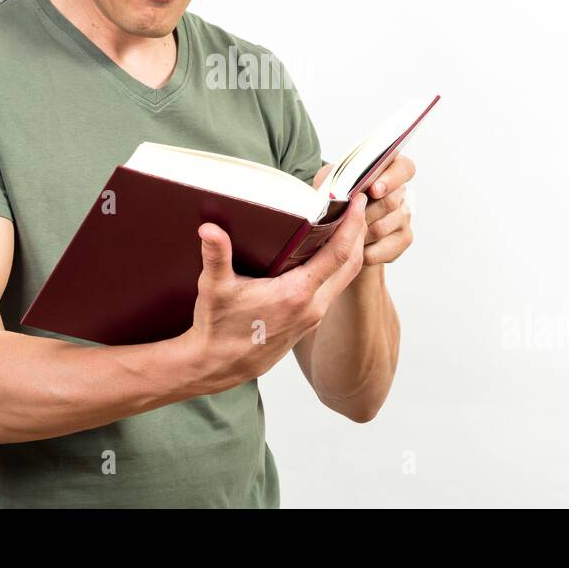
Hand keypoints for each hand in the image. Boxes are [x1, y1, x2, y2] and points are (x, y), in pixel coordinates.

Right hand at [182, 192, 368, 392]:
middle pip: (352, 265)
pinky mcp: (307, 323)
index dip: (353, 225)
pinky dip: (338, 268)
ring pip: (344, 280)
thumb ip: (216, 255)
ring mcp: (312, 317)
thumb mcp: (214, 288)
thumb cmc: (217, 328)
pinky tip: (327, 254)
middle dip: (359, 232)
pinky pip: (333, 290)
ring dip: (351, 251)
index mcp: (297, 294)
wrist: (217, 367)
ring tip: (347, 224)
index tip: (358, 200)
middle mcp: (312, 307)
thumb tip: (208, 228)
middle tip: (359, 204)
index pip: (339, 254)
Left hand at [334, 153, 415, 266]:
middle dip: (364, 212)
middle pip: (390, 202)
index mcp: (389, 170)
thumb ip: (337, 182)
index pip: (404, 168)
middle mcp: (400, 193)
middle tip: (346, 216)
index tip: (374, 190)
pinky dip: (362, 251)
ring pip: (382, 227)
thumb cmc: (336, 198)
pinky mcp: (403, 239)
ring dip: (358, 233)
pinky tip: (351, 247)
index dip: (391, 179)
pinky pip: (383, 249)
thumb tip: (336, 194)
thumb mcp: (332, 183)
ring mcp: (404, 217)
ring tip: (341, 232)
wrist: (337, 226)